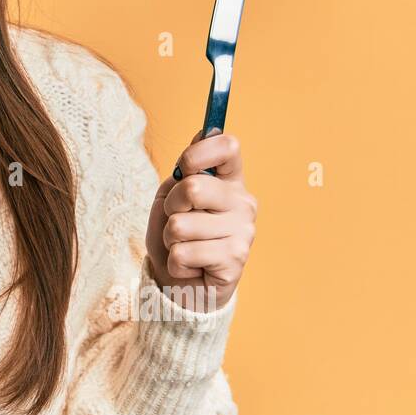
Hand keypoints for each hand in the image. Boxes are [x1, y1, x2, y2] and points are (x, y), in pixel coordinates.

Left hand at [144, 129, 256, 311]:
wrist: (178, 282)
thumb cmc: (175, 235)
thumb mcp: (173, 194)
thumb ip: (189, 166)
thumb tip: (206, 132)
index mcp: (230, 181)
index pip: (228, 146)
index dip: (197, 153)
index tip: (183, 167)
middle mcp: (243, 203)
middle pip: (194, 187)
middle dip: (172, 206)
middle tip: (178, 220)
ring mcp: (244, 232)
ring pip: (181, 225)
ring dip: (171, 239)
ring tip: (184, 246)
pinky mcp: (235, 260)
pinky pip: (184, 253)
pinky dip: (176, 262)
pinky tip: (191, 266)